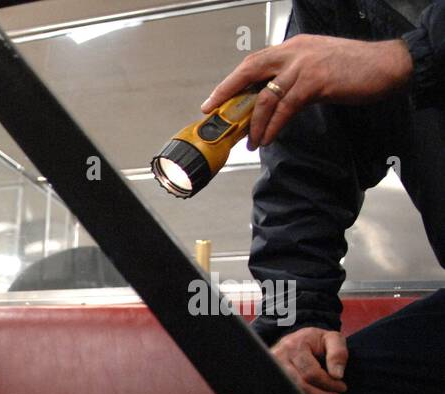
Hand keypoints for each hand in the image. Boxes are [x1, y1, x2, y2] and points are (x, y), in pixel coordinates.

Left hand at [201, 36, 412, 148]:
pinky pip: (285, 108)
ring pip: (266, 97)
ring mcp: (304, 66)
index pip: (254, 62)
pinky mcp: (315, 82)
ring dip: (255, 123)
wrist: (387, 65)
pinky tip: (268, 138)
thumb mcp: (316, 67)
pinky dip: (273, 126)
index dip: (231, 80)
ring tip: (252, 141)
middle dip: (227, 92)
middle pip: (249, 71)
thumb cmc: (354, 68)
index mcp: (293, 47)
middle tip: (213, 112)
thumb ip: (292, 78)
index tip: (215, 98)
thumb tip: (269, 100)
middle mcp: (294, 52)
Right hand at [270, 327, 347, 393]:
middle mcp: (278, 357)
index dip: (328, 383)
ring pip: (292, 392)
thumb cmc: (315, 341)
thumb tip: (337, 375)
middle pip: (300, 385)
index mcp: (294, 346)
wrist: (295, 340)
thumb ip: (338, 353)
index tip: (342, 387)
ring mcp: (271, 369)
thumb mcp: (331, 339)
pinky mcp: (270, 378)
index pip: (311, 373)